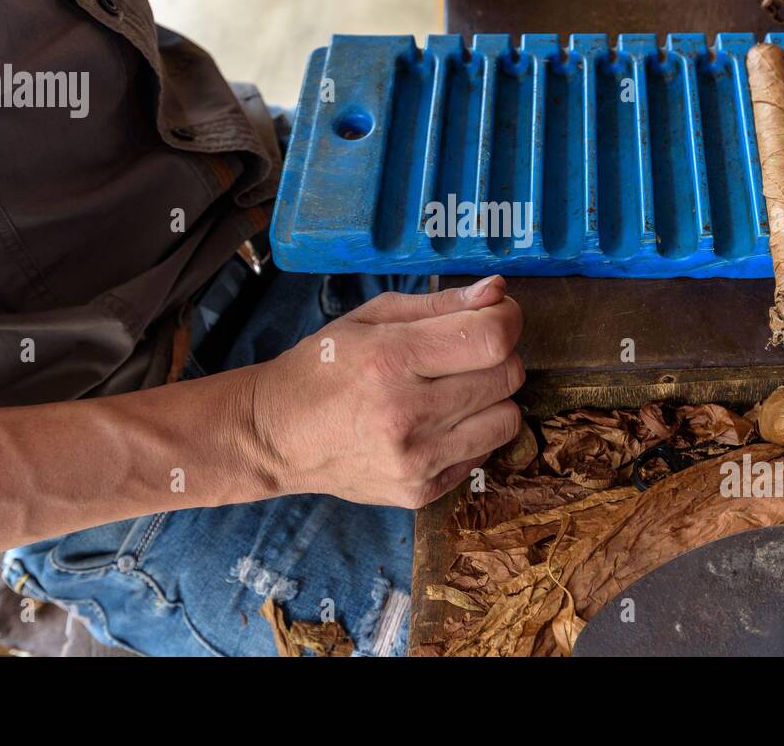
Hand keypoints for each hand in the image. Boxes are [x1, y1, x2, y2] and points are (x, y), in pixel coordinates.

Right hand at [243, 276, 524, 507]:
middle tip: (465, 354)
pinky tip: (436, 424)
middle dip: (496, 357)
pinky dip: (471, 434)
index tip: (497, 314)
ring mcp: (416, 461)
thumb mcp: (372, 318)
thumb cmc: (325, 367)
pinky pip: (483, 454)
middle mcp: (406, 414)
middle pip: (507, 377)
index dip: (507, 319)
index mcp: (391, 359)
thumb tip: (497, 291)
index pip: (492, 338)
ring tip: (452, 391)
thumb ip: (440, 303)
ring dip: (491, 400)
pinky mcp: (420, 492)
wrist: (275, 437)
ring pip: (507, 420)